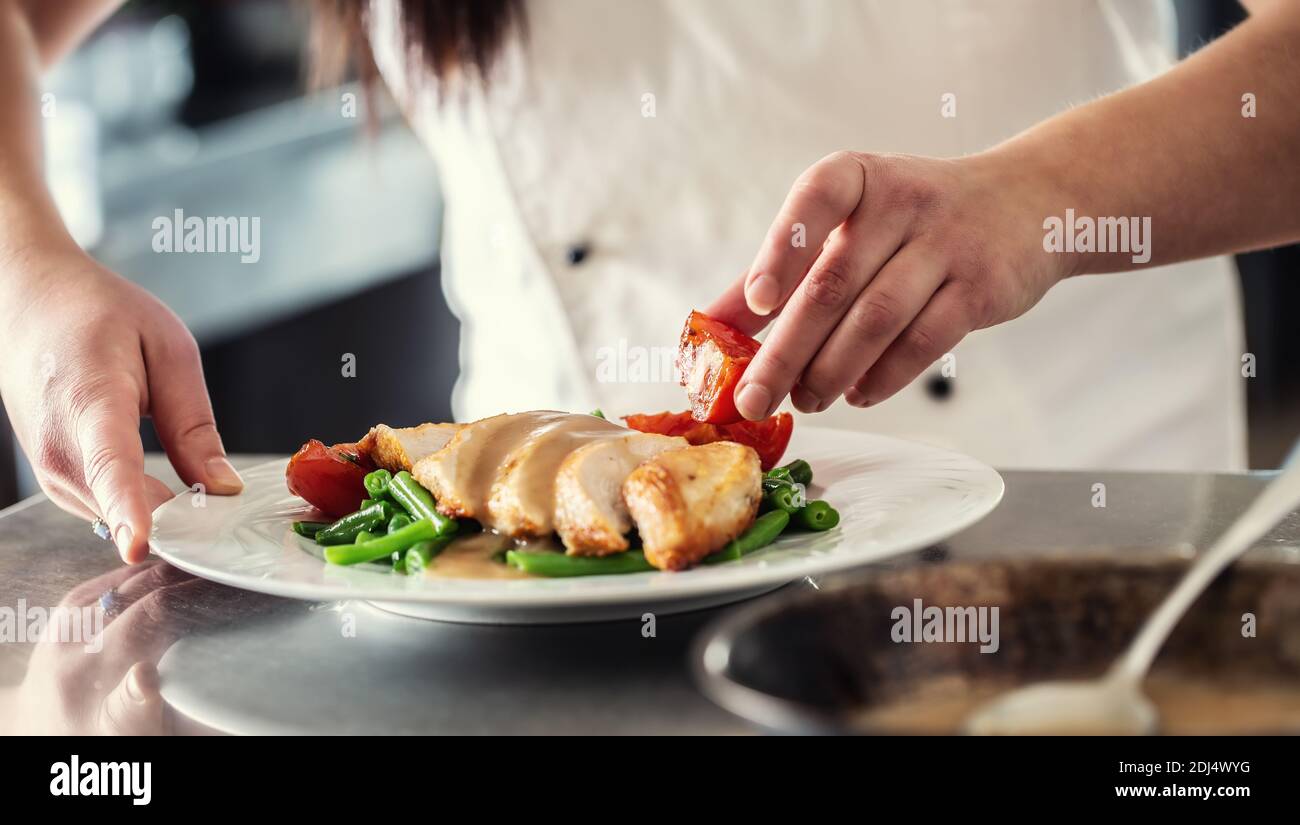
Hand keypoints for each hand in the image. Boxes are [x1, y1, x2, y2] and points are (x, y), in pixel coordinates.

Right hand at [0, 246, 241, 561]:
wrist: (29, 299)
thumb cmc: (98, 314)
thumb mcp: (170, 351)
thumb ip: (193, 425)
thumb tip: (221, 487)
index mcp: (90, 401)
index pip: (108, 467)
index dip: (128, 511)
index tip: (140, 545)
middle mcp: (57, 443)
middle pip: (121, 505)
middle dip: (175, 521)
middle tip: (222, 510)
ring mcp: (47, 465)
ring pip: (113, 514)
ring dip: (157, 514)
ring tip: (191, 492)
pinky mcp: (52, 476)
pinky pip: (103, 506)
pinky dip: (136, 504)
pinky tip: (161, 486)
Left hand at [707, 150, 1070, 418]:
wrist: (1027, 203)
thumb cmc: (912, 219)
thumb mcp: (849, 223)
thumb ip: (780, 268)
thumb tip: (713, 324)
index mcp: (857, 177)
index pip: (814, 200)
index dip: (780, 253)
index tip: (755, 305)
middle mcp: (903, 201)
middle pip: (833, 284)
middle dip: (786, 351)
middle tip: (753, 399)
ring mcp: (948, 242)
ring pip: (877, 319)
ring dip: (832, 370)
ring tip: (806, 401)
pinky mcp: (982, 286)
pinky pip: (925, 341)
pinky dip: (884, 376)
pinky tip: (858, 395)